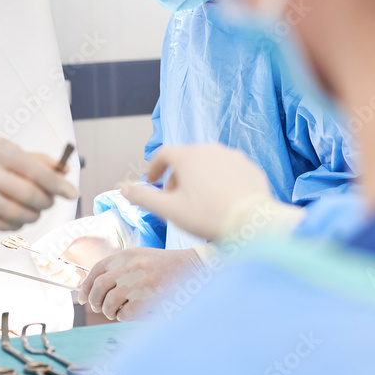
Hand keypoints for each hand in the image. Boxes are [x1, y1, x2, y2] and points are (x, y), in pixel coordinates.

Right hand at [0, 138, 77, 230]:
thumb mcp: (4, 148)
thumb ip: (35, 159)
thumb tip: (64, 171)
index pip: (35, 171)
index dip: (57, 184)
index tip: (72, 192)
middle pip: (28, 196)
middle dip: (46, 201)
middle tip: (50, 200)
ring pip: (18, 215)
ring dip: (34, 214)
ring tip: (34, 207)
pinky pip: (4, 225)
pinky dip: (18, 222)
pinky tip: (17, 213)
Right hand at [30, 212, 128, 286]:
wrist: (114, 235)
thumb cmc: (94, 229)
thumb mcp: (75, 234)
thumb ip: (59, 244)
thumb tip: (43, 256)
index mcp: (54, 243)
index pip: (38, 255)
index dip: (40, 261)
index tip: (51, 261)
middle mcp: (60, 254)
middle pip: (45, 270)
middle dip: (53, 270)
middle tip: (65, 266)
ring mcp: (69, 265)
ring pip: (56, 278)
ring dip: (61, 277)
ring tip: (73, 269)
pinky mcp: (80, 274)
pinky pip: (69, 284)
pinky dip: (70, 283)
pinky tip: (77, 276)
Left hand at [77, 247, 199, 321]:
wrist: (193, 269)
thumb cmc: (165, 267)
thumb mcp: (140, 258)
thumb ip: (120, 268)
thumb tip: (93, 289)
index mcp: (127, 255)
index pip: (97, 270)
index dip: (86, 286)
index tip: (82, 298)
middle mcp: (130, 267)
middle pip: (99, 287)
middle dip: (94, 301)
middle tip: (99, 308)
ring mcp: (138, 283)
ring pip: (108, 303)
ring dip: (109, 312)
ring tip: (117, 312)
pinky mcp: (147, 299)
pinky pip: (123, 314)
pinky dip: (123, 317)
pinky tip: (132, 313)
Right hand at [120, 144, 272, 240]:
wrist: (253, 224)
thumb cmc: (208, 217)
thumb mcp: (169, 210)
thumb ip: (143, 197)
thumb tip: (122, 188)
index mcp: (188, 156)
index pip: (164, 154)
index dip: (155, 167)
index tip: (153, 181)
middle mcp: (210, 149)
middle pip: (186, 158)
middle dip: (177, 176)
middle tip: (175, 199)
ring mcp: (232, 156)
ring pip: (208, 163)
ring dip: (199, 177)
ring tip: (200, 201)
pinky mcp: (249, 167)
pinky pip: (229, 170)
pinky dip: (221, 181)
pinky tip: (222, 200)